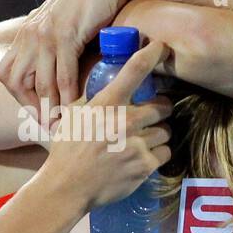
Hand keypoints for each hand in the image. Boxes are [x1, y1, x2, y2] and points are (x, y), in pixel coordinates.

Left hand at [0, 0, 133, 123]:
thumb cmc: (93, 1)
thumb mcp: (66, 26)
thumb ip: (58, 46)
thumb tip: (59, 72)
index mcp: (27, 32)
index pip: (7, 73)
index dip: (18, 97)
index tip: (36, 115)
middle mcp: (30, 34)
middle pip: (16, 80)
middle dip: (30, 107)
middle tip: (47, 125)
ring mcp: (46, 33)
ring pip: (40, 81)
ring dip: (50, 107)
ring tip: (61, 125)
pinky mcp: (66, 32)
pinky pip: (62, 71)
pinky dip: (67, 93)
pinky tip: (75, 107)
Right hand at [35, 39, 171, 213]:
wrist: (67, 185)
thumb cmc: (68, 148)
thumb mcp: (75, 115)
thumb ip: (95, 98)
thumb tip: (107, 80)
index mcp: (107, 103)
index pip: (134, 70)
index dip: (152, 54)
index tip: (162, 47)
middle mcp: (125, 120)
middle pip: (162, 106)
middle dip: (159, 110)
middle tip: (150, 116)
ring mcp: (137, 144)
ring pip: (165, 131)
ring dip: (158, 135)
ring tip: (141, 141)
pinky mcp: (145, 165)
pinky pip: (165, 153)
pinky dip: (157, 155)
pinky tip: (141, 158)